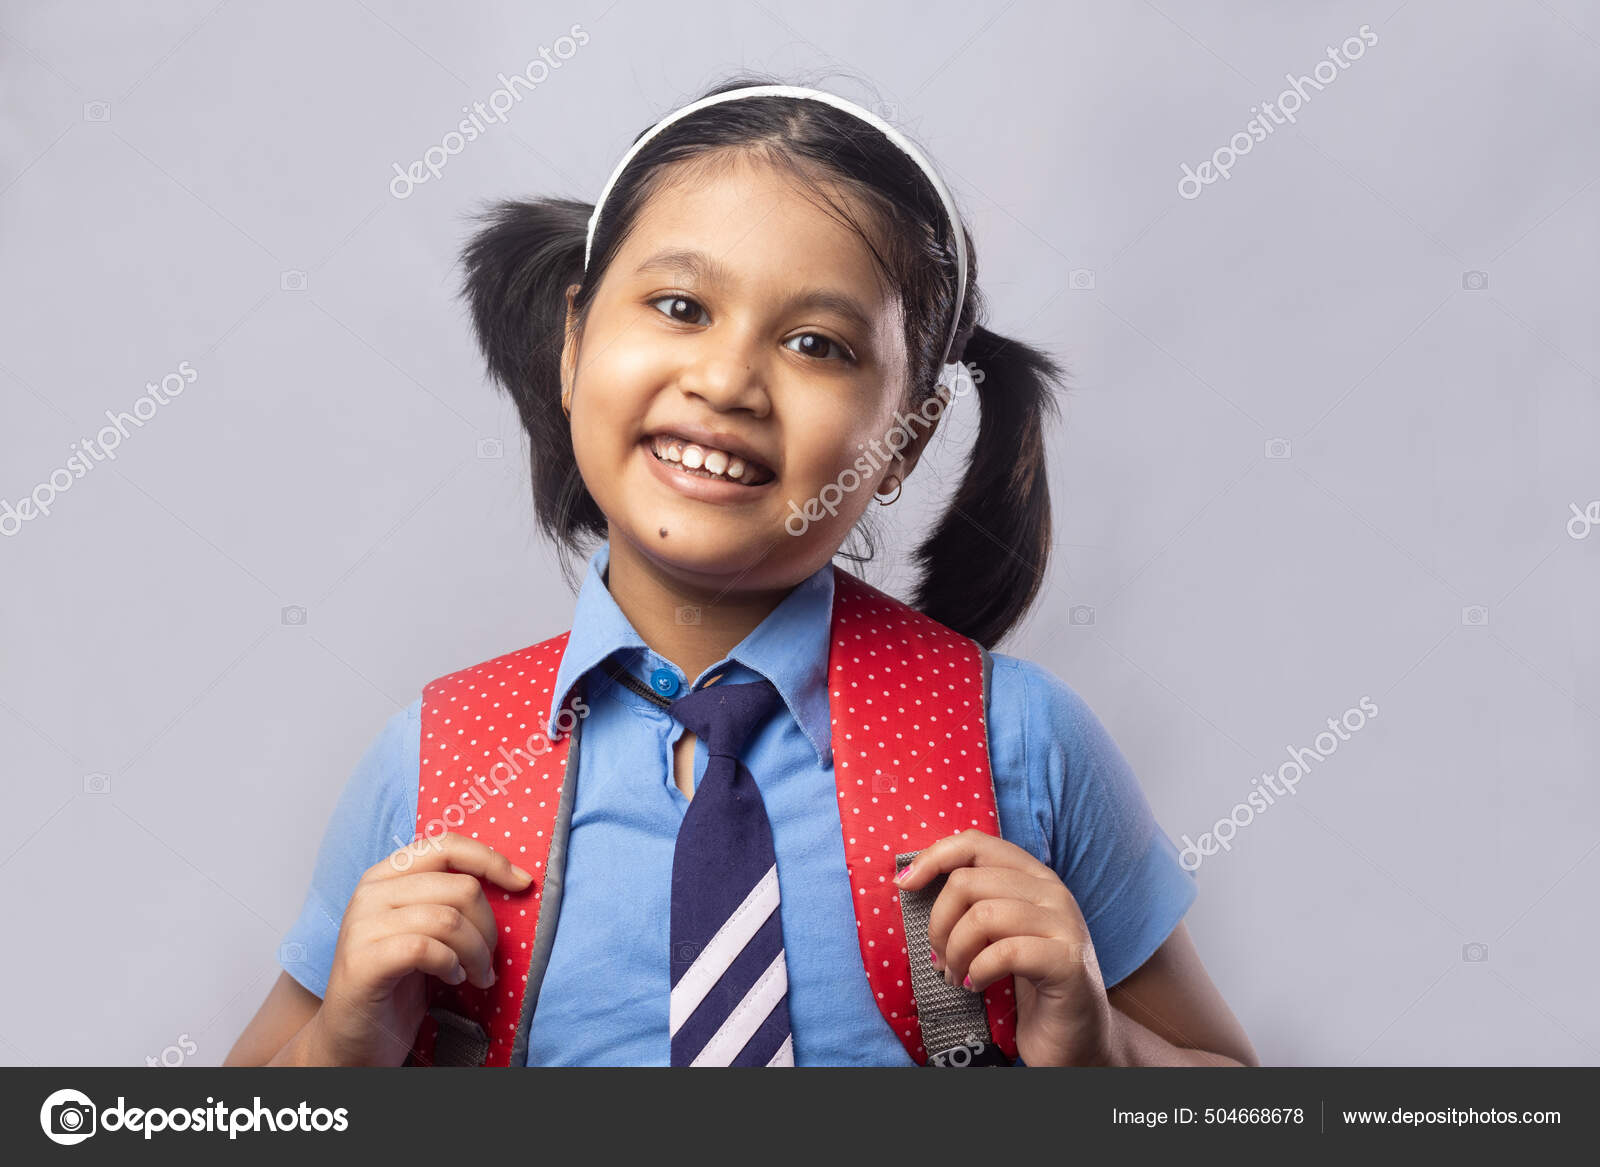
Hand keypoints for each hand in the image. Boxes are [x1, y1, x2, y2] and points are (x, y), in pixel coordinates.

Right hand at [309, 832, 533, 1065]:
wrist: (353, 1038)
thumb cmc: (398, 983)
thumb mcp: (424, 928)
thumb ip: (448, 899)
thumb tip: (511, 878)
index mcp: (387, 875)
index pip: (447, 845)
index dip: (491, 860)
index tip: (522, 884)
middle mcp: (370, 893)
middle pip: (460, 887)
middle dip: (489, 928)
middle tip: (488, 961)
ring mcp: (362, 925)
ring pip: (449, 919)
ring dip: (476, 953)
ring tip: (475, 975)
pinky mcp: (363, 962)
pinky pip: (426, 948)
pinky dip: (451, 965)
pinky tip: (451, 979)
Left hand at [894, 829, 1112, 1066]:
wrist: (1075, 1037)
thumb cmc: (1027, 983)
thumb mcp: (998, 932)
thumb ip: (974, 902)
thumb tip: (910, 881)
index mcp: (1033, 876)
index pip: (975, 843)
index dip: (933, 858)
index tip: (904, 886)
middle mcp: (1052, 891)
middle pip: (967, 882)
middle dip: (939, 925)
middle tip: (939, 961)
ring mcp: (1064, 924)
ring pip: (982, 916)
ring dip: (955, 953)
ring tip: (956, 977)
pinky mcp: (1066, 962)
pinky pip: (1004, 953)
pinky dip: (978, 971)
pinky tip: (977, 985)